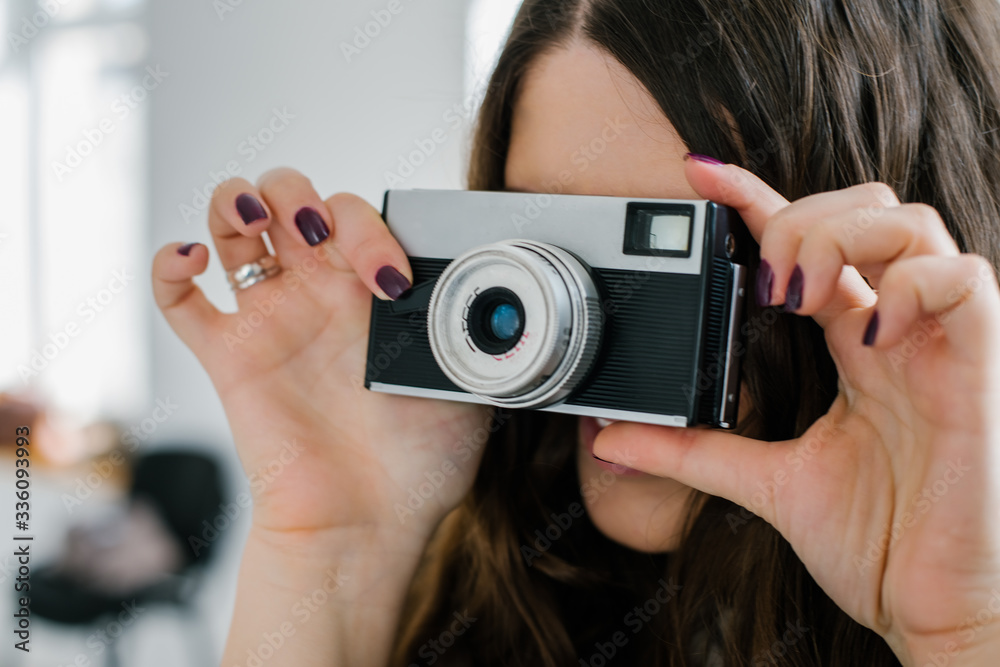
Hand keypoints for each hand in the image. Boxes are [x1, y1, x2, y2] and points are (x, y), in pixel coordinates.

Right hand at [152, 169, 488, 547]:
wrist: (368, 524)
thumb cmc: (420, 464)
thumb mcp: (465, 381)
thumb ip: (465, 328)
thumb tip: (483, 294)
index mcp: (370, 294)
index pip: (354, 216)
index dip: (369, 224)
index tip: (391, 279)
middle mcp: (317, 295)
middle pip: (288, 199)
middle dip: (299, 194)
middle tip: (321, 233)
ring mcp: (270, 321)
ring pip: (231, 225)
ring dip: (239, 201)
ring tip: (261, 221)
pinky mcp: (228, 357)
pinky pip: (177, 299)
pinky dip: (170, 264)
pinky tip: (192, 261)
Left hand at [594, 159, 999, 664]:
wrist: (938, 611)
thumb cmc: (880, 544)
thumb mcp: (769, 483)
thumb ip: (695, 452)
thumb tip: (614, 438)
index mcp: (856, 346)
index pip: (809, 244)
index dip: (757, 198)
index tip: (697, 174)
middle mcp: (899, 332)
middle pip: (871, 209)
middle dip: (804, 218)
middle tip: (764, 277)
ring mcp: (942, 345)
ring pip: (916, 225)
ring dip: (844, 237)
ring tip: (801, 293)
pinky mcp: (980, 370)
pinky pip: (967, 283)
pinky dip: (914, 284)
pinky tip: (869, 327)